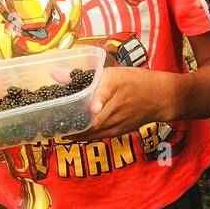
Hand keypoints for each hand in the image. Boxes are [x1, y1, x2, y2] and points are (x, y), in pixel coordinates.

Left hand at [62, 66, 182, 138]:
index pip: (99, 97)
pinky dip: (84, 135)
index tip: (80, 112)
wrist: (161, 98)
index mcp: (114, 89)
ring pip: (92, 133)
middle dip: (69, 126)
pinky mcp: (118, 132)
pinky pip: (97, 136)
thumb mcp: (112, 73)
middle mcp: (115, 110)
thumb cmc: (136, 82)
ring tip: (56, 130)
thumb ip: (84, 75)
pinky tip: (73, 132)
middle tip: (48, 124)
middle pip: (89, 123)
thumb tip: (54, 73)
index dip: (90, 104)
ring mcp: (117, 124)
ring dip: (74, 133)